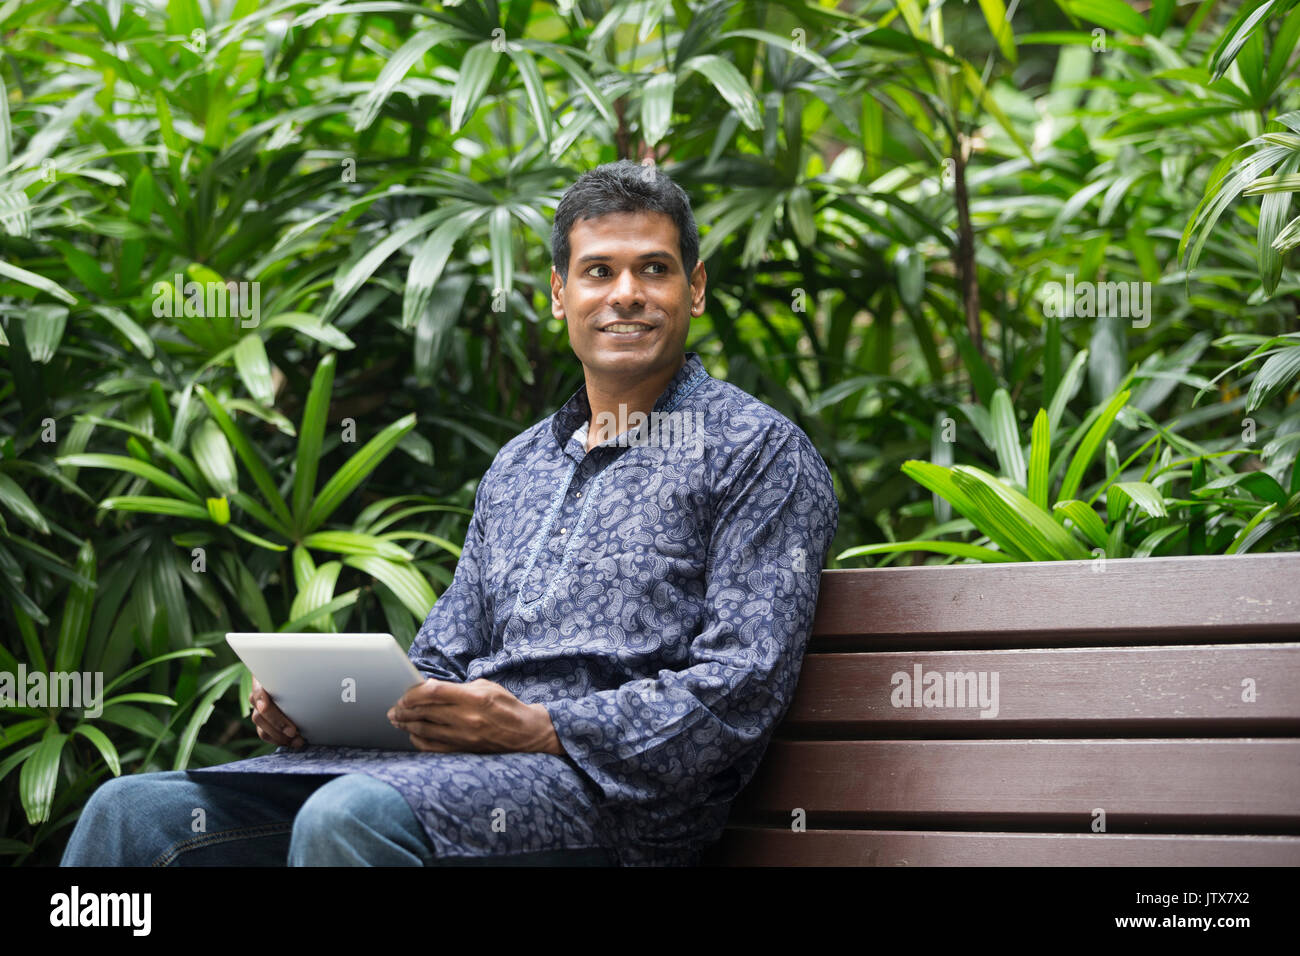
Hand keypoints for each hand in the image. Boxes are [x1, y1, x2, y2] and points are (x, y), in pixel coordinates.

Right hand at [249, 676, 304, 748]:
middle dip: (277, 725)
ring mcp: (258, 711)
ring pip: (262, 728)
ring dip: (279, 737)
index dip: (260, 700)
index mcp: (264, 682)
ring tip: (297, 741)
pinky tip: (292, 742)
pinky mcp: (264, 722)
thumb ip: (300, 674)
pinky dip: (279, 740)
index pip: (257, 691)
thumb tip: (316, 672)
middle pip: (259, 715)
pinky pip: (266, 734)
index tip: (265, 707)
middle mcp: (258, 697)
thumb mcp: (296, 670)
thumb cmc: (295, 672)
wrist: (289, 677)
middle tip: (293, 732)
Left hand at [387, 678, 561, 754]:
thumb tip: (430, 688)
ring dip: (406, 724)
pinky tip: (412, 734)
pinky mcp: (463, 750)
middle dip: (404, 709)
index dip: (414, 692)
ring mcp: (464, 737)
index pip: (434, 692)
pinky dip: (418, 740)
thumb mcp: (486, 687)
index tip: (405, 693)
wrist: (526, 734)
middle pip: (425, 711)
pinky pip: (432, 747)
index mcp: (474, 698)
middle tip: (394, 708)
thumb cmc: (506, 705)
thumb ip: (458, 688)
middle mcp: (467, 718)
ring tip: (397, 719)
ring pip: (424, 730)